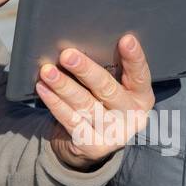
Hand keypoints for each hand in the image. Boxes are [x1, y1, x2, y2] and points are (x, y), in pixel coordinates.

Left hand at [36, 35, 154, 169]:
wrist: (88, 144)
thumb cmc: (99, 103)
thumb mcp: (109, 88)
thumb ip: (107, 70)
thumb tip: (80, 45)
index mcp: (141, 97)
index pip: (140, 75)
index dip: (134, 57)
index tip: (126, 39)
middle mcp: (132, 117)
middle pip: (108, 89)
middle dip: (86, 70)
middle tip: (67, 55)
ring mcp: (115, 134)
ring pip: (86, 105)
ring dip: (64, 86)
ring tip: (47, 71)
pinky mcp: (94, 146)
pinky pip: (71, 121)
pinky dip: (55, 103)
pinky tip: (43, 89)